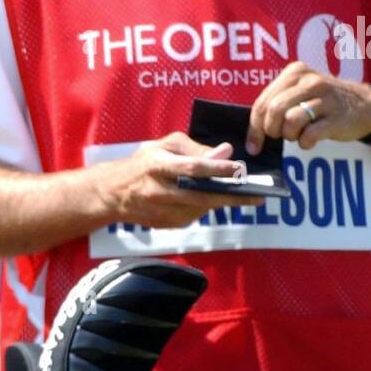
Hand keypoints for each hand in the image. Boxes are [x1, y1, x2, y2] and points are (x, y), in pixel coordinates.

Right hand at [105, 132, 261, 228]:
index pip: (192, 168)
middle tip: (257, 195)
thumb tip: (225, 151)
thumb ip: (195, 147)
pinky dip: (205, 208)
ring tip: (244, 196)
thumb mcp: (164, 146)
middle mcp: (159, 190)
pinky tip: (212, 200)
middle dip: (231, 196)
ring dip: (222, 203)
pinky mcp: (166, 224)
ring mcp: (162, 211)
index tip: (240, 168)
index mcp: (157, 166)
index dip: (217, 168)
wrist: (113, 193)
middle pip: (201, 196)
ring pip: (201, 209)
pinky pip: (193, 216)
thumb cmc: (143, 163)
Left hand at [246, 62, 370, 153]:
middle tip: (281, 135)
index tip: (253, 146)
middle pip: (274, 111)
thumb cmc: (323, 103)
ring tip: (298, 134)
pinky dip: (305, 142)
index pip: (263, 102)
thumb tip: (252, 137)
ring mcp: (325, 98)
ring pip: (291, 121)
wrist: (365, 106)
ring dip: (290, 135)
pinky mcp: (337, 117)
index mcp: (294, 72)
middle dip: (272, 130)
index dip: (254, 128)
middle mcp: (309, 81)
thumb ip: (275, 105)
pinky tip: (310, 140)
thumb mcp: (299, 93)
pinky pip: (310, 134)